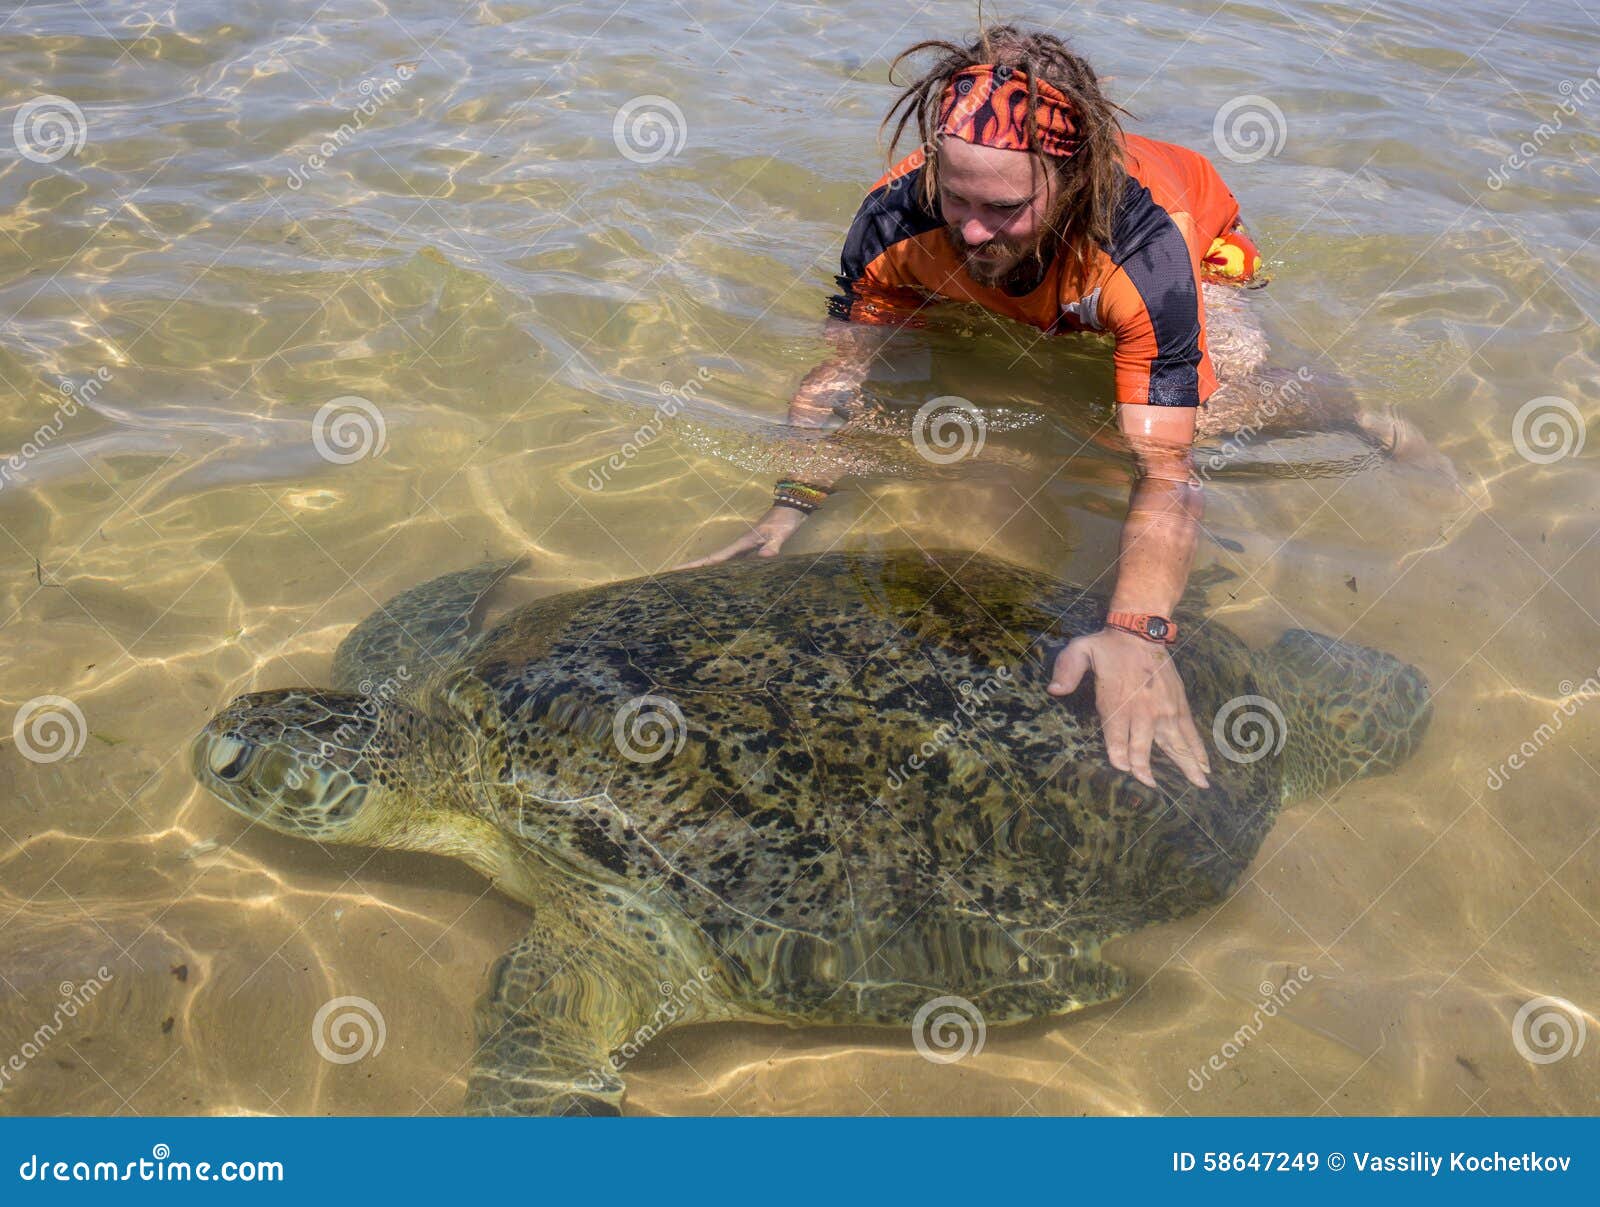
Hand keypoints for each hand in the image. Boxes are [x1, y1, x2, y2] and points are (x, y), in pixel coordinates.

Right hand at [673, 506, 808, 569]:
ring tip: (690, 582)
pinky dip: (723, 572)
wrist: (792, 509)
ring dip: (706, 572)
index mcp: (741, 545)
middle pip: (712, 562)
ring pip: (721, 564)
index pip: (714, 558)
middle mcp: (739, 548)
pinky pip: (733, 565)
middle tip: (674, 581)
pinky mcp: (752, 551)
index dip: (696, 565)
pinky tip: (722, 580)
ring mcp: (744, 550)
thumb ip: (773, 545)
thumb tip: (765, 557)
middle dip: (693, 570)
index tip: (675, 570)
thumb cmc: (785, 521)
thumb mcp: (780, 533)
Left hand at [1047, 627, 1210, 790]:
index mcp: (1118, 704)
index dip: (1120, 760)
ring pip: (1174, 745)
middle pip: (1144, 749)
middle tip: (1150, 786)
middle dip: (1145, 771)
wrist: (1140, 631)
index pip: (1117, 743)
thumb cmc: (1108, 646)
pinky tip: (1205, 766)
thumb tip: (1053, 690)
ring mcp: (1165, 710)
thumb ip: (1066, 671)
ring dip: (1185, 766)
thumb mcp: (1080, 652)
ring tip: (1198, 785)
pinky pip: (1190, 732)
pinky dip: (1198, 749)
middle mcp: (1143, 712)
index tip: (1123, 770)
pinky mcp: (1179, 705)